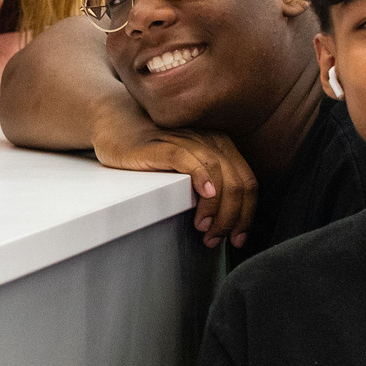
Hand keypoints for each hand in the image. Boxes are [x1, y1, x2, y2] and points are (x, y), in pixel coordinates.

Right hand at [91, 97, 256, 247]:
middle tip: (216, 239)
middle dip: (231, 218)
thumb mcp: (189, 165)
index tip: (238, 238)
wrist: (117, 126)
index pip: (248, 183)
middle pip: (237, 184)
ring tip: (204, 228)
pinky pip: (190, 161)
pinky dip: (202, 178)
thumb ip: (210, 182)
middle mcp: (210, 140)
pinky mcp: (164, 144)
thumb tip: (227, 222)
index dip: (247, 215)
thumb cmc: (151, 149)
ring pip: (219, 175)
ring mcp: (188, 140)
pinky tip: (204, 195)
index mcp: (221, 145)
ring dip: (216, 209)